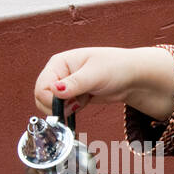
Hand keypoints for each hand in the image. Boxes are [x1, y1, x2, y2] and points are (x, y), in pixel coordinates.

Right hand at [33, 46, 173, 122]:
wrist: (132, 77)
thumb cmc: (116, 67)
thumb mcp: (95, 75)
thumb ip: (74, 83)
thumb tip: (55, 90)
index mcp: (59, 63)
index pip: (42, 87)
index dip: (51, 100)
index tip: (69, 104)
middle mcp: (58, 73)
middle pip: (42, 98)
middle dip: (58, 106)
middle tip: (77, 103)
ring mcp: (64, 85)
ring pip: (51, 105)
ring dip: (66, 108)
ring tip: (83, 99)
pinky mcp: (71, 95)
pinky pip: (62, 108)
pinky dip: (72, 110)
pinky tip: (84, 102)